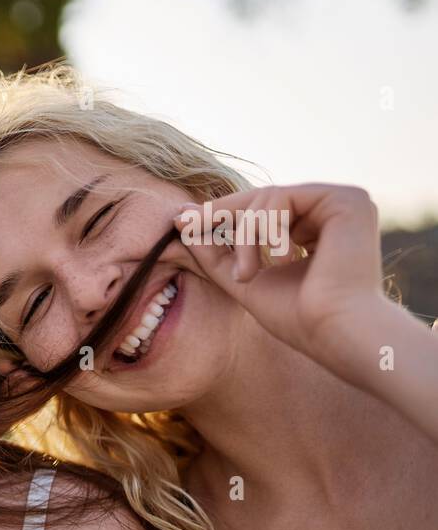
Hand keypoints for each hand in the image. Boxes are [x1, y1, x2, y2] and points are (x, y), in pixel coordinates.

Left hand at [174, 184, 385, 366]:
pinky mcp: (347, 200)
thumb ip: (216, 252)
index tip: (182, 220)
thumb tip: (182, 221)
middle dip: (221, 218)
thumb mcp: (244, 279)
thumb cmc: (297, 318)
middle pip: (260, 198)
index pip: (261, 211)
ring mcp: (343, 202)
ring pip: (266, 198)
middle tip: (189, 229)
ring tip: (247, 274)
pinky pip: (281, 197)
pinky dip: (265, 228)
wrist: (335, 332)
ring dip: (245, 236)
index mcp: (317, 228)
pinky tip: (279, 261)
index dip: (221, 214)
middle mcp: (332, 211)